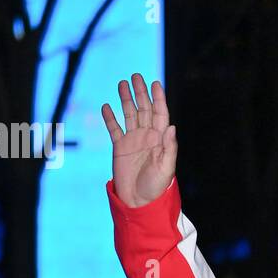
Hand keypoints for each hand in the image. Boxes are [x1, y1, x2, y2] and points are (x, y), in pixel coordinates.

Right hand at [101, 72, 176, 206]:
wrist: (138, 201)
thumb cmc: (156, 187)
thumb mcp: (166, 168)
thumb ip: (169, 148)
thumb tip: (170, 126)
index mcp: (160, 139)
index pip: (160, 114)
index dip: (158, 98)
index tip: (155, 83)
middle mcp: (147, 136)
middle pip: (144, 109)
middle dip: (141, 93)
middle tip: (136, 76)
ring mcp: (133, 140)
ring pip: (129, 115)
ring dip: (126, 99)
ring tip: (122, 83)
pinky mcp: (119, 147)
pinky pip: (114, 129)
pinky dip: (110, 118)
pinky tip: (107, 106)